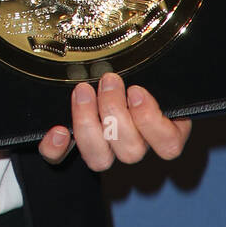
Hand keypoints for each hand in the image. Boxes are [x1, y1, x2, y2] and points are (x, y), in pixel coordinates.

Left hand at [39, 71, 190, 169]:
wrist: (101, 76)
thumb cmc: (132, 73)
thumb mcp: (149, 70)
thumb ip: (156, 74)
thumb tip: (161, 66)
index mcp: (161, 131)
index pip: (168, 145)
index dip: (151, 122)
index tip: (136, 91)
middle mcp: (134, 145)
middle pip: (131, 151)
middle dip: (115, 112)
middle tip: (108, 81)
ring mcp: (105, 150)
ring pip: (100, 159)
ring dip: (89, 123)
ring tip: (83, 91)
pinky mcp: (74, 148)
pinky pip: (61, 160)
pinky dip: (57, 149)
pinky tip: (58, 131)